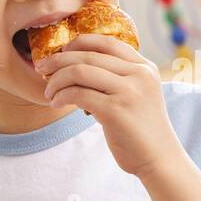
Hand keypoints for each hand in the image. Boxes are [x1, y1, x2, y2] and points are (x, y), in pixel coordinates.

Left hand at [36, 34, 177, 178]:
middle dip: (58, 61)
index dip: (79, 42)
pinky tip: (56, 103)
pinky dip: (61, 96)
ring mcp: (128, 91)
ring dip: (56, 80)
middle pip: (88, 56)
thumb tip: (74, 66)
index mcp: (145, 67)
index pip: (107, 42)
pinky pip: (78, 94)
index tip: (61, 52)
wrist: (159, 158)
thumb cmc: (141, 129)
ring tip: (49, 92)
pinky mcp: (115, 110)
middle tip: (42, 68)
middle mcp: (139, 74)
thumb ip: (117, 78)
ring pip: (79, 72)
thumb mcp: (137, 94)